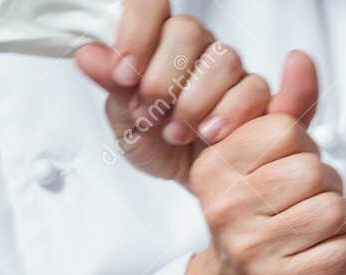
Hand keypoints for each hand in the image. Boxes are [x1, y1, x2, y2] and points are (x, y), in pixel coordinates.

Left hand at [75, 0, 270, 184]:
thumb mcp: (126, 121)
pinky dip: (230, 113)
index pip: (149, 5)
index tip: (124, 74)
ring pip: (223, 59)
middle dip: (164, 77)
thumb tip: (87, 55)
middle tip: (149, 112)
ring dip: (194, 102)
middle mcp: (196, 46)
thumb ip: (112, 86)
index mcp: (157, 40)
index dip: (136, 32)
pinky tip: (210, 134)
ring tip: (175, 135)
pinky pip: (254, 88)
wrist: (195, 185)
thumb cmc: (158, 145)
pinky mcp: (257, 95)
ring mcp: (230, 68)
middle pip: (187, 30)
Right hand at [175, 52, 345, 274]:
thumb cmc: (257, 222)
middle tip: (310, 206)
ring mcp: (255, 249)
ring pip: (335, 208)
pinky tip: (343, 251)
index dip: (304, 150)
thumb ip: (283, 110)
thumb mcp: (258, 162)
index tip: (290, 173)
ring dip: (344, 219)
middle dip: (326, 185)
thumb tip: (300, 61)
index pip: (285, 132)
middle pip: (313, 170)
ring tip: (324, 230)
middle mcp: (227, 207)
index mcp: (213, 168)